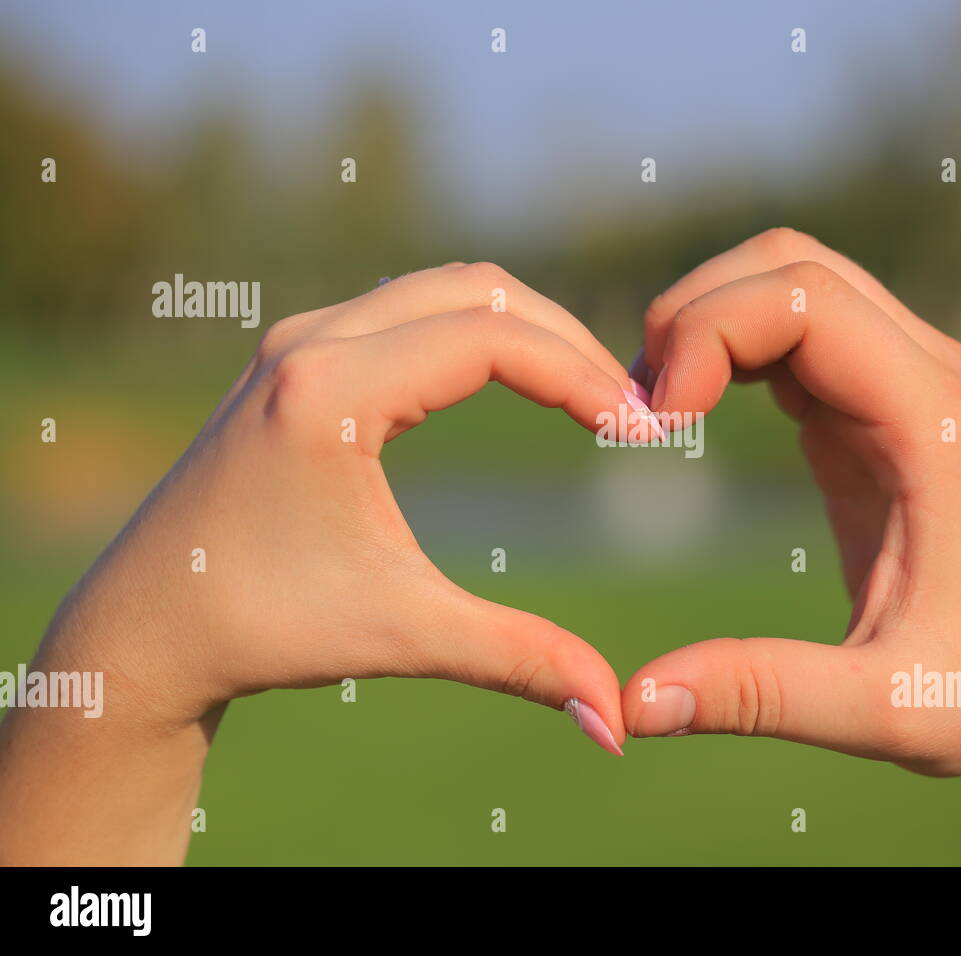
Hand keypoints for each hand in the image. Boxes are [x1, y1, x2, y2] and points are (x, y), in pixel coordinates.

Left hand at [0, 262, 649, 862]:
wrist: (146, 626)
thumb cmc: (263, 627)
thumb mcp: (404, 634)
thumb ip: (521, 659)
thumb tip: (618, 722)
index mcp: (330, 392)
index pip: (493, 340)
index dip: (584, 379)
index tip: (642, 433)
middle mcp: (311, 342)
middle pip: (481, 292)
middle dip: (569, 344)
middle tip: (630, 410)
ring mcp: (299, 340)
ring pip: (445, 291)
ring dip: (526, 332)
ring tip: (589, 396)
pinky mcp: (297, 356)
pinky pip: (409, 311)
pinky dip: (478, 334)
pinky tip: (518, 386)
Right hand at [622, 229, 960, 791]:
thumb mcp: (884, 708)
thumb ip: (761, 694)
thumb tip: (633, 704)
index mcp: (935, 422)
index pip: (806, 298)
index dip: (709, 331)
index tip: (656, 422)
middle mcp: (926, 375)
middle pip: (789, 264)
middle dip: (696, 313)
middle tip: (640, 412)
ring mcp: (904, 380)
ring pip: (790, 282)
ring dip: (710, 323)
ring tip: (656, 413)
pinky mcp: (878, 406)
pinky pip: (794, 332)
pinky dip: (730, 348)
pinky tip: (691, 414)